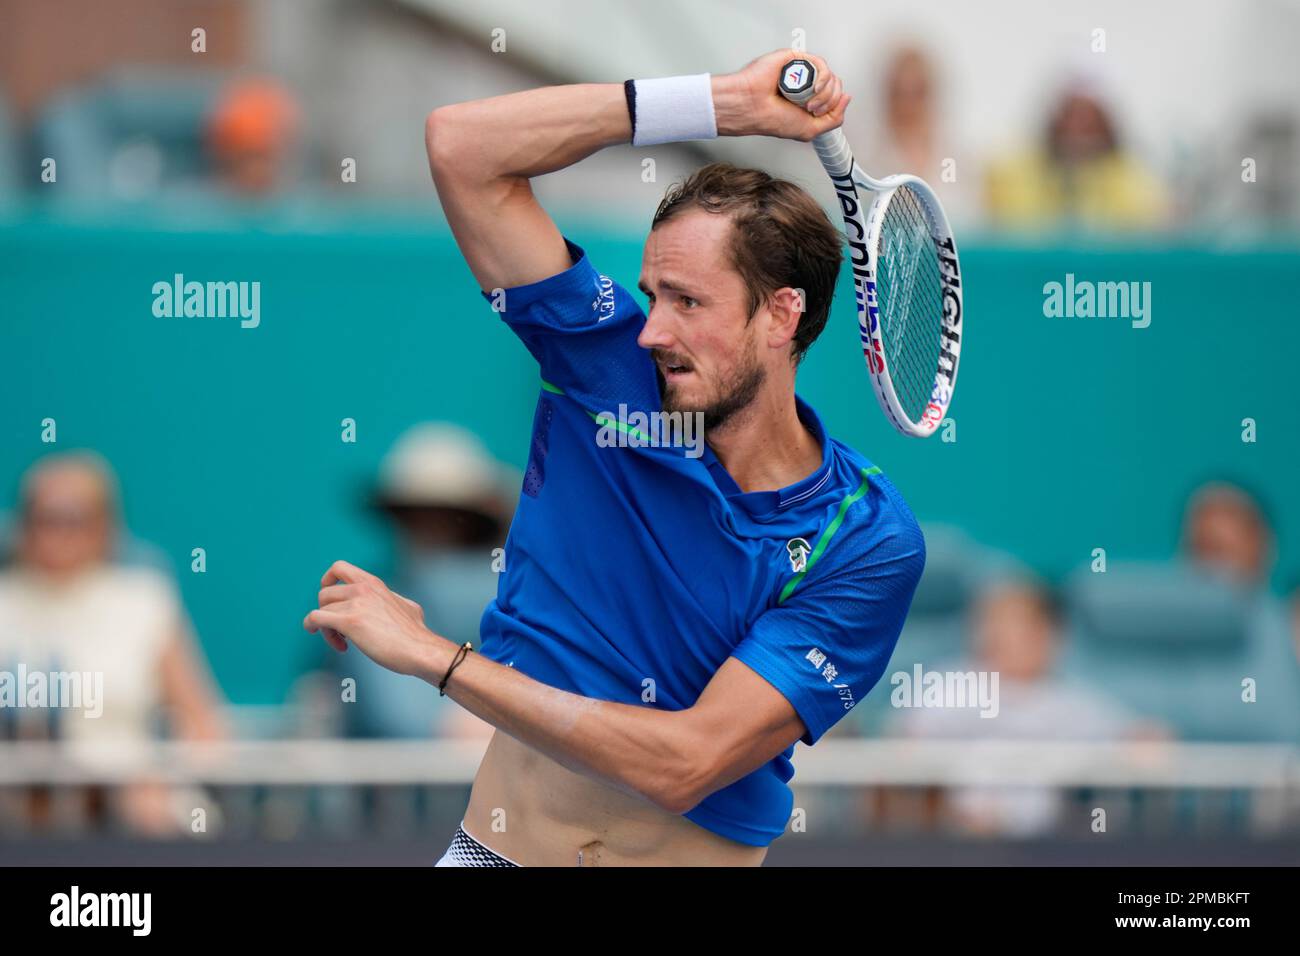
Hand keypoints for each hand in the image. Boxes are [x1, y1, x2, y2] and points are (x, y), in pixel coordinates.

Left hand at [303, 559, 445, 678]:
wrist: (420, 649)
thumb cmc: (416, 634)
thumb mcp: (406, 606)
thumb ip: (392, 600)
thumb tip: (393, 602)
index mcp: (374, 583)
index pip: (339, 568)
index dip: (328, 581)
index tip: (329, 599)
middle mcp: (363, 589)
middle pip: (325, 594)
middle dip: (327, 612)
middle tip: (339, 630)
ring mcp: (355, 604)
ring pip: (321, 610)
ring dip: (326, 629)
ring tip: (344, 642)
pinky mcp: (349, 622)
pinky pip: (316, 619)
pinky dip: (314, 629)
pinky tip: (336, 644)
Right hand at [716, 48, 850, 141]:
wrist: (753, 107)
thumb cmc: (772, 119)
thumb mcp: (811, 130)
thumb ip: (834, 119)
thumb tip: (846, 99)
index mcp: (809, 101)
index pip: (835, 97)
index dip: (833, 106)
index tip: (819, 114)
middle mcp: (806, 86)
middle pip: (835, 86)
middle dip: (829, 101)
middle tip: (812, 109)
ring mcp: (802, 72)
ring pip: (830, 76)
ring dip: (824, 93)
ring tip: (808, 102)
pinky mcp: (796, 59)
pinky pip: (821, 63)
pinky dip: (822, 78)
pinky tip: (813, 87)